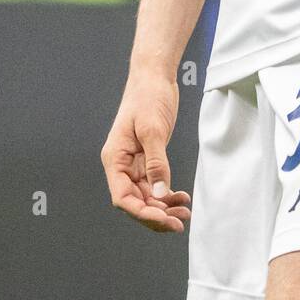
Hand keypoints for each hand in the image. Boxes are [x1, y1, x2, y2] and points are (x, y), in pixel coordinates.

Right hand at [101, 71, 191, 231]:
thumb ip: (156, 163)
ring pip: (146, 196)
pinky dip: (167, 193)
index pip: (122, 197)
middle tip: (180, 223)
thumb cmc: (148, 96)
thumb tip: (159, 194)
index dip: (142, 213)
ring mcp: (133, 163)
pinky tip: (181, 198)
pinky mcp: (146, 158)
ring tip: (185, 213)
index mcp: (114, 158)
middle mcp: (121, 164)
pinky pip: (154, 184)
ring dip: (163, 207)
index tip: (163, 220)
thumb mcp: (153, 129)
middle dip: (156, 215)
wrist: (154, 75)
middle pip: (135, 201)